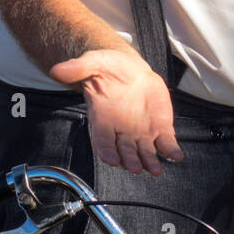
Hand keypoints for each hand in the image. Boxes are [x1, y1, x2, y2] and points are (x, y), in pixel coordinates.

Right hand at [49, 49, 181, 174]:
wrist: (130, 70)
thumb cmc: (108, 69)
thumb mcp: (93, 63)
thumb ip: (78, 68)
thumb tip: (57, 70)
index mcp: (103, 121)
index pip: (102, 142)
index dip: (106, 151)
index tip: (111, 159)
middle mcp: (121, 132)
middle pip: (124, 152)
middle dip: (130, 161)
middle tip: (135, 167)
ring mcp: (141, 132)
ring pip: (145, 153)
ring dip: (150, 162)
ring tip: (156, 169)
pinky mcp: (159, 127)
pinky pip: (165, 143)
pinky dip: (170, 150)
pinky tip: (175, 155)